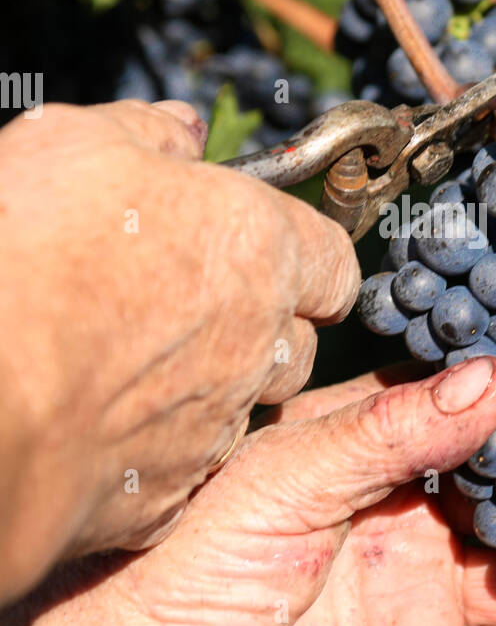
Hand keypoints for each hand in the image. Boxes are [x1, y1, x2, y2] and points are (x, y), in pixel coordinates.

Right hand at [0, 99, 358, 603]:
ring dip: (211, 384)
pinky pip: (180, 466)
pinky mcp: (166, 494)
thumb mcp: (76, 143)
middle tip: (186, 300)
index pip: (335, 261)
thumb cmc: (26, 255)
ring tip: (135, 361)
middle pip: (296, 340)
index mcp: (258, 247)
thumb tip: (182, 131)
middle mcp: (258, 343)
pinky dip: (155, 444)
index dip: (304, 255)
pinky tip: (98, 419)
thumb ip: (148, 133)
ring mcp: (216, 426)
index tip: (266, 250)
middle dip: (262, 324)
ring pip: (243, 406)